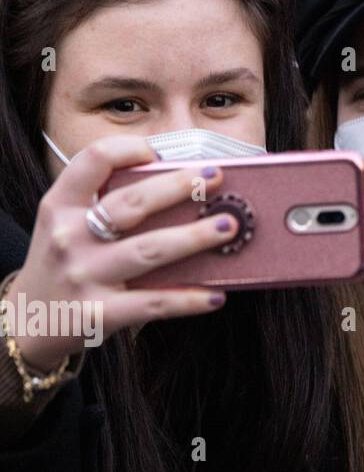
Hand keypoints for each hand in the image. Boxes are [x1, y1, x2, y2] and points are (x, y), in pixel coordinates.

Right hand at [5, 135, 236, 372]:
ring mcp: (84, 276)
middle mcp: (70, 237)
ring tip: (228, 226)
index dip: (129, 149)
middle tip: (216, 177)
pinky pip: (152, 303)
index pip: (93, 161)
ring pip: (148, 250)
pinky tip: (216, 295)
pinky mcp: (99, 314)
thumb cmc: (66, 261)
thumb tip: (184, 184)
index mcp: (61, 206)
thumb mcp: (67, 224)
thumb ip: (107, 203)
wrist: (28, 322)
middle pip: (132, 204)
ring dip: (193, 237)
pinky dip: (188, 299)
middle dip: (179, 187)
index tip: (160, 152)